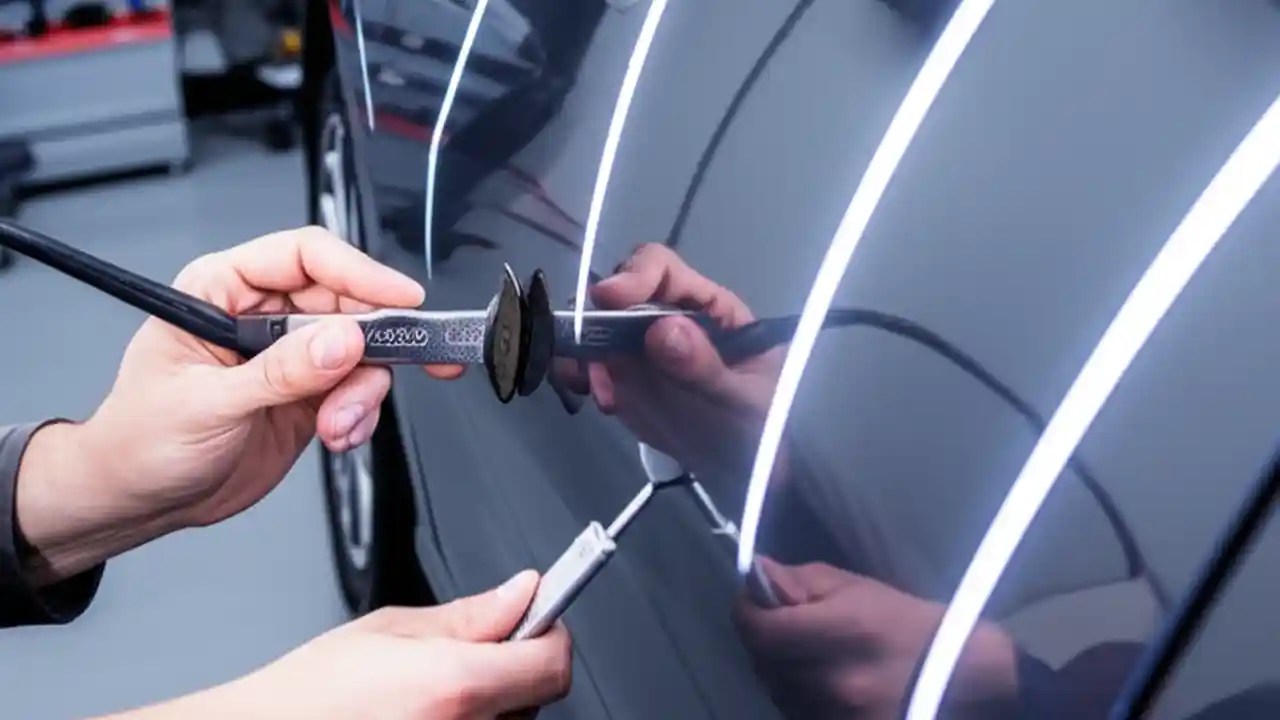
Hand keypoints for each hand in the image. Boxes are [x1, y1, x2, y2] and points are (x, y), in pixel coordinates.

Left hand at [17, 227, 463, 582]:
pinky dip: (362, 414)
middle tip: (382, 370)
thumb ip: (279, 372)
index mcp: (223, 291)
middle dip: (371, 342)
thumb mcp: (207, 403)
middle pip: (346, 302)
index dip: (357, 271)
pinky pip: (361, 390)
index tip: (398, 297)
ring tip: (338, 423)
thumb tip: (340, 341)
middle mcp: (263, 317)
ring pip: (362, 351)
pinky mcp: (311, 395)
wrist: (138, 500)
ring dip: (363, 390)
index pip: (304, 257)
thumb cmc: (140, 440)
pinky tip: (337, 434)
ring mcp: (291, 358)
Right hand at [106, 571, 572, 719]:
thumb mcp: (390, 629)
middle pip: (537, 696)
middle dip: (515, 669)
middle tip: (468, 657)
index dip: (548, 634)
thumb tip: (522, 592)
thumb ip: (469, 615)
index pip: (553, 661)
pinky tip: (425, 714)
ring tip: (431, 694)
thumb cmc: (310, 693)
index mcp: (455, 684)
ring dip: (490, 703)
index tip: (536, 620)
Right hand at [563, 243, 783, 481]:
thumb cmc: (755, 424)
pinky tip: (594, 397)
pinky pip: (585, 360)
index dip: (634, 275)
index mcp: (706, 306)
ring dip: (585, 352)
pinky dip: (576, 372)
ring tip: (602, 392)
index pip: (663, 269)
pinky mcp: (619, 374)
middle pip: (618, 291)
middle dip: (599, 319)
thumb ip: (705, 367)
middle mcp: (667, 314)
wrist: (741, 467)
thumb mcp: (742, 399)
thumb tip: (664, 329)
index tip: (611, 297)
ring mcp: (638, 344)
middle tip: (601, 363)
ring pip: (593, 324)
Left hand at [734, 560, 1018, 719]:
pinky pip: (797, 711)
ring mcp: (838, 716)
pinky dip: (799, 695)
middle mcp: (835, 682)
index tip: (754, 600)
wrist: (968, 678)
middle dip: (765, 639)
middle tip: (784, 625)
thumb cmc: (912, 623)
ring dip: (780, 670)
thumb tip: (757, 575)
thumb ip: (802, 583)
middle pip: (763, 662)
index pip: (760, 629)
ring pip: (777, 691)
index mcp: (844, 632)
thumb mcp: (859, 588)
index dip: (747, 610)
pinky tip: (823, 681)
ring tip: (810, 655)